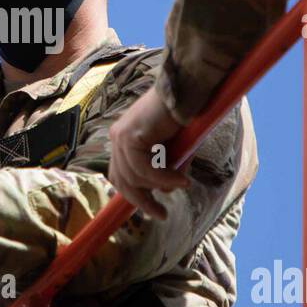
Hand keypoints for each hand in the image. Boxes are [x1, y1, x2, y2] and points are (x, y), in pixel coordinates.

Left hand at [107, 88, 188, 220]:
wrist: (189, 91)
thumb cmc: (185, 119)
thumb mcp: (173, 151)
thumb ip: (165, 169)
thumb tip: (165, 191)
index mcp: (124, 140)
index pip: (120, 176)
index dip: (134, 196)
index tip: (155, 211)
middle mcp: (118, 137)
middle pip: (122, 180)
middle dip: (142, 201)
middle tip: (161, 214)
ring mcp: (121, 136)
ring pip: (135, 177)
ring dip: (161, 185)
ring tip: (183, 182)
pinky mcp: (130, 135)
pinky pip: (143, 169)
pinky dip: (163, 178)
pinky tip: (180, 180)